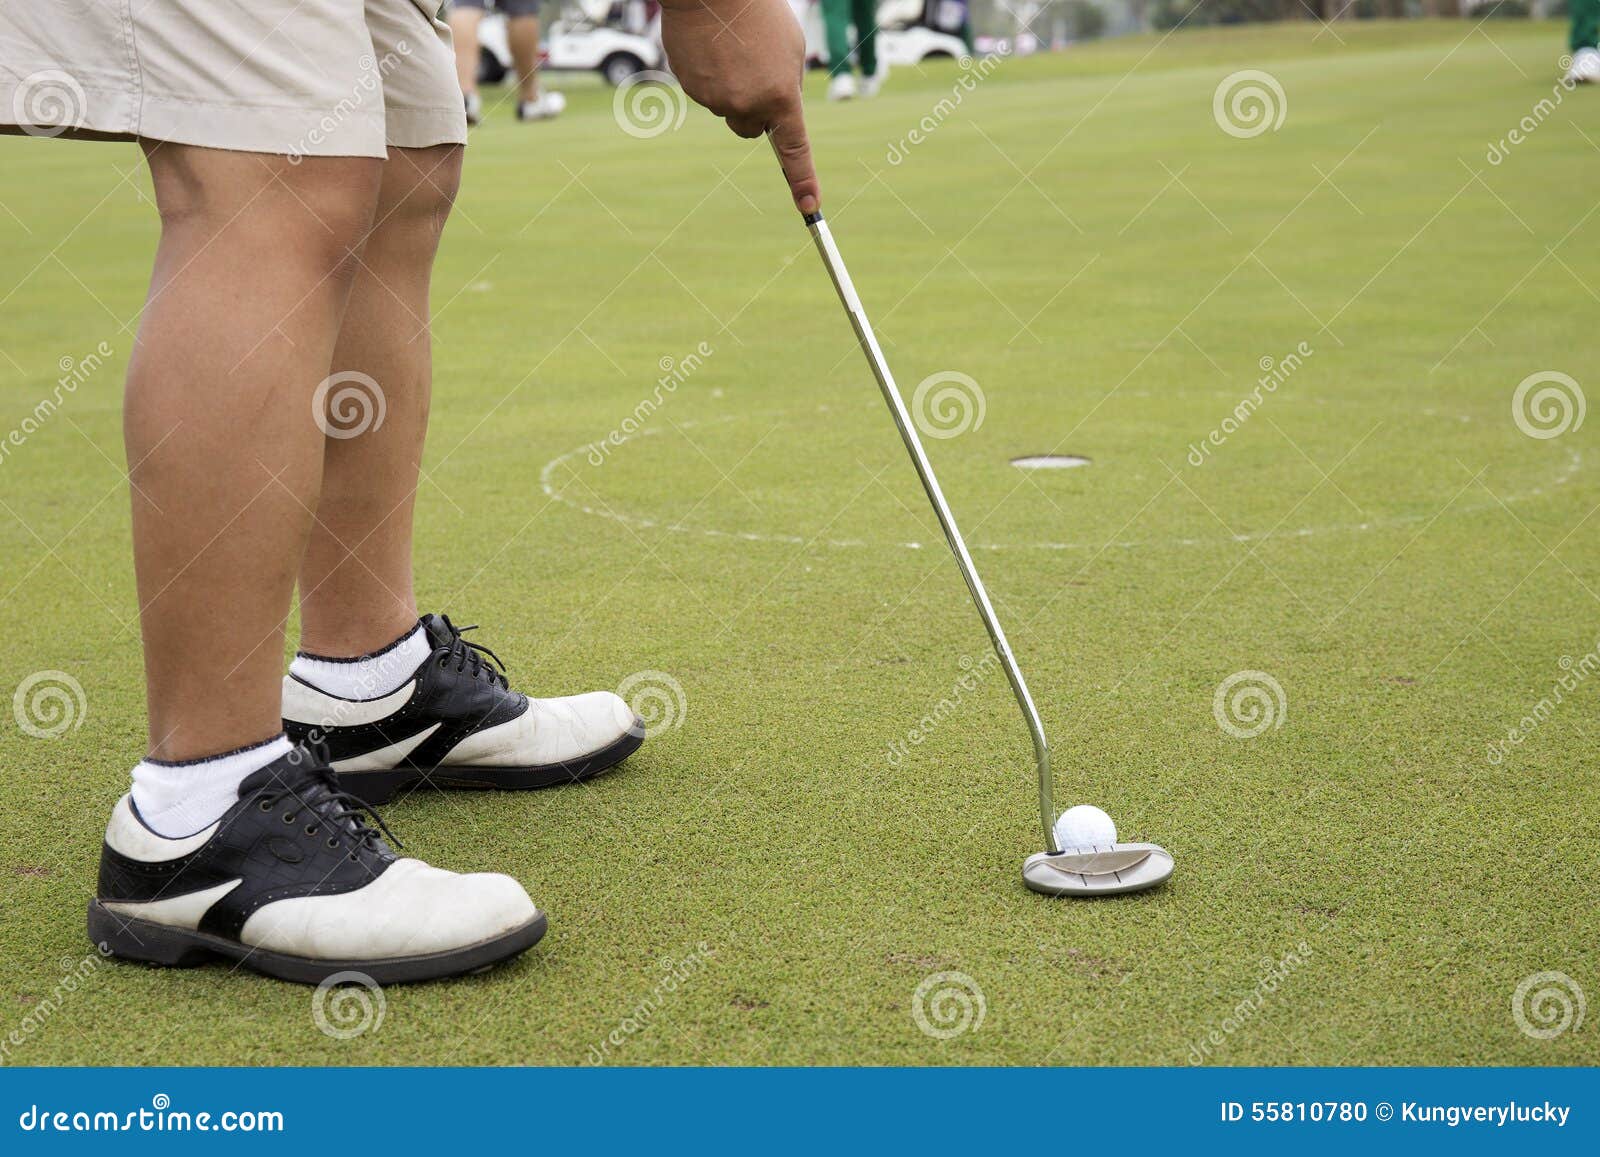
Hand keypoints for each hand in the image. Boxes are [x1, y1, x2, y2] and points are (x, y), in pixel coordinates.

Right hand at [659, 0, 819, 214]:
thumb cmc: (759, 12)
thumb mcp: (791, 49)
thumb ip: (788, 87)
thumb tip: (775, 115)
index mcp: (781, 98)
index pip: (795, 150)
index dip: (803, 181)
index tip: (809, 207)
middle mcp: (748, 106)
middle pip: (751, 129)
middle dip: (754, 111)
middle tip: (754, 71)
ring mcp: (715, 100)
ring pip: (726, 108)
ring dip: (731, 86)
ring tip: (733, 47)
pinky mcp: (691, 88)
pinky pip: (705, 91)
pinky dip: (709, 74)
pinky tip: (712, 46)